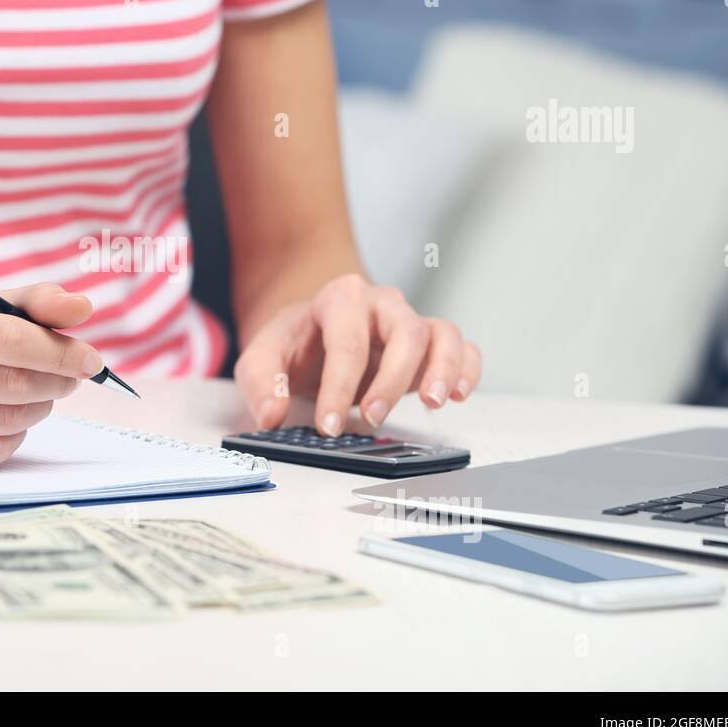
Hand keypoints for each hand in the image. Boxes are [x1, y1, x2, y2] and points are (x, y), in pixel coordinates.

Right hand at [0, 283, 101, 470]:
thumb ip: (34, 303)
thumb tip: (83, 308)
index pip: (7, 338)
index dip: (58, 351)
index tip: (92, 360)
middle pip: (11, 384)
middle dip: (55, 381)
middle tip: (72, 378)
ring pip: (7, 419)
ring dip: (39, 407)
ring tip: (36, 393)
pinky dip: (15, 434)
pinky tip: (4, 418)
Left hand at [234, 274, 480, 435]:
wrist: (311, 332)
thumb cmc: (292, 344)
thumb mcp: (261, 358)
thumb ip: (260, 383)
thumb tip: (271, 415)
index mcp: (339, 300)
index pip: (347, 341)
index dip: (339, 386)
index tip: (328, 426)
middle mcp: (381, 304)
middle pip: (404, 331)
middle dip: (391, 380)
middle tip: (374, 420)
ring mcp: (409, 321)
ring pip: (441, 333)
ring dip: (443, 368)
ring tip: (432, 402)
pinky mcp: (429, 344)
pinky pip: (462, 345)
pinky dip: (467, 368)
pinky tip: (458, 394)